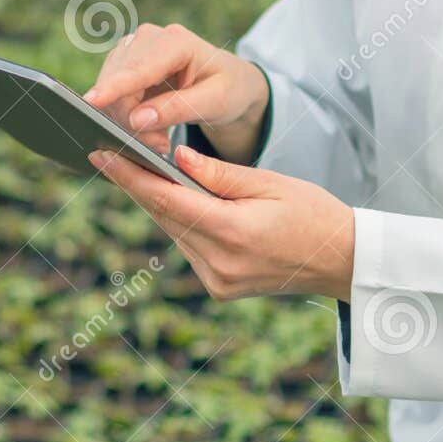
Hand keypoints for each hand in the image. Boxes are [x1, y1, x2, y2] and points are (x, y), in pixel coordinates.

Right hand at [82, 22, 269, 166]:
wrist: (230, 82)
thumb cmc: (228, 89)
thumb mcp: (215, 102)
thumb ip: (177, 108)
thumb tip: (136, 119)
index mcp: (177, 41)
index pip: (139, 67)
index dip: (114, 86)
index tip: (91, 102)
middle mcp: (149, 38)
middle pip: (119, 82)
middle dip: (131, 119)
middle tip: (160, 146)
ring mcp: (133, 48)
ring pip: (110, 90)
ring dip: (129, 121)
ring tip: (160, 139)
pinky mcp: (124, 64)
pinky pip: (111, 95)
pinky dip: (126, 117)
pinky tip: (149, 127)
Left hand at [86, 141, 353, 302]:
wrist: (342, 261)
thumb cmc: (313, 213)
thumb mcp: (270, 183)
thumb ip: (219, 173)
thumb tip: (174, 158)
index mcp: (234, 233)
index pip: (168, 200)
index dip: (130, 176)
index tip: (100, 155)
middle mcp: (219, 265)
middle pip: (164, 217)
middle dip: (135, 185)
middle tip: (105, 153)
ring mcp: (218, 282)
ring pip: (173, 232)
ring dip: (155, 202)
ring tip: (129, 168)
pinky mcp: (220, 288)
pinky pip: (189, 246)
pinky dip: (178, 221)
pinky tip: (167, 197)